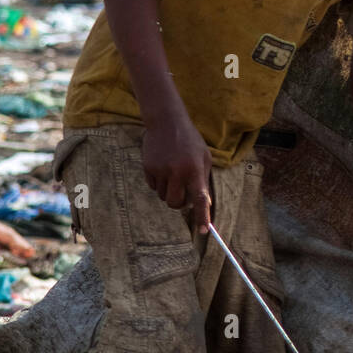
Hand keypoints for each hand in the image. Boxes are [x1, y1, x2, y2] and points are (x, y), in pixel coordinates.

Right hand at [141, 108, 211, 231]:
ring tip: (173, 171)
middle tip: (182, 191)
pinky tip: (162, 167)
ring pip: (164, 196)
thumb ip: (203, 179)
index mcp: (195, 169)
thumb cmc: (190, 141)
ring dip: (169, 190)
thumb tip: (203, 202)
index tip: (204, 230)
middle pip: (176, 204)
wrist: (167, 122)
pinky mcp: (148, 168)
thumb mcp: (204, 156)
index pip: (200, 198)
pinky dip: (158, 183)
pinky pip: (153, 187)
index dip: (202, 216)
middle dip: (179, 203)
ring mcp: (161, 170)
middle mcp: (177, 172)